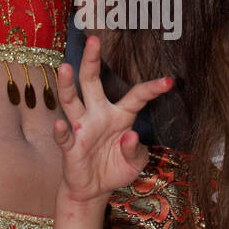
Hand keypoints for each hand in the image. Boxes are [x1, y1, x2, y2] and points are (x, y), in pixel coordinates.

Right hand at [52, 33, 172, 206]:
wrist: (94, 189)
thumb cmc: (115, 168)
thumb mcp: (135, 163)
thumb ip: (136, 151)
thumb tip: (130, 137)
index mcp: (121, 115)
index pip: (136, 96)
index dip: (152, 88)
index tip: (169, 81)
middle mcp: (99, 115)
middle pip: (92, 82)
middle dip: (92, 60)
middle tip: (94, 39)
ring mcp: (83, 128)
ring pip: (72, 102)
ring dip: (67, 85)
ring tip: (65, 68)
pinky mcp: (70, 146)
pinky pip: (64, 136)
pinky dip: (61, 131)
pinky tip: (59, 124)